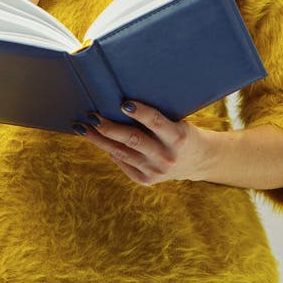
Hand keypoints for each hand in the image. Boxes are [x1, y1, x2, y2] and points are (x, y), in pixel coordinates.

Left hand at [72, 100, 209, 185]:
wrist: (199, 161)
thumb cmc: (183, 131)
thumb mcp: (177, 121)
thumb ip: (156, 116)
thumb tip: (121, 101)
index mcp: (177, 137)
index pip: (155, 122)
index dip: (140, 112)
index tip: (123, 103)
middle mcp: (166, 157)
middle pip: (132, 140)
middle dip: (109, 127)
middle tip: (91, 116)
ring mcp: (156, 172)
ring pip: (122, 153)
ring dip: (100, 140)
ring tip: (83, 128)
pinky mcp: (147, 181)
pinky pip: (123, 164)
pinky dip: (111, 152)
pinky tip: (99, 141)